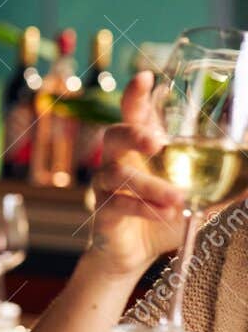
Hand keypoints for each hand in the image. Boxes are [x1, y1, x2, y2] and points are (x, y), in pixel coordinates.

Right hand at [85, 71, 186, 278]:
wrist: (136, 254)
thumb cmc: (165, 215)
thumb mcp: (201, 196)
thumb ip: (228, 182)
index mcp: (142, 149)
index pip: (135, 114)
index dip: (136, 95)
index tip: (145, 77)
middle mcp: (120, 161)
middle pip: (114, 134)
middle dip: (134, 133)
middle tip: (156, 142)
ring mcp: (107, 186)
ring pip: (118, 174)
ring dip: (150, 185)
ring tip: (178, 198)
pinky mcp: (102, 211)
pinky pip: (116, 204)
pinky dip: (143, 208)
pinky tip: (167, 215)